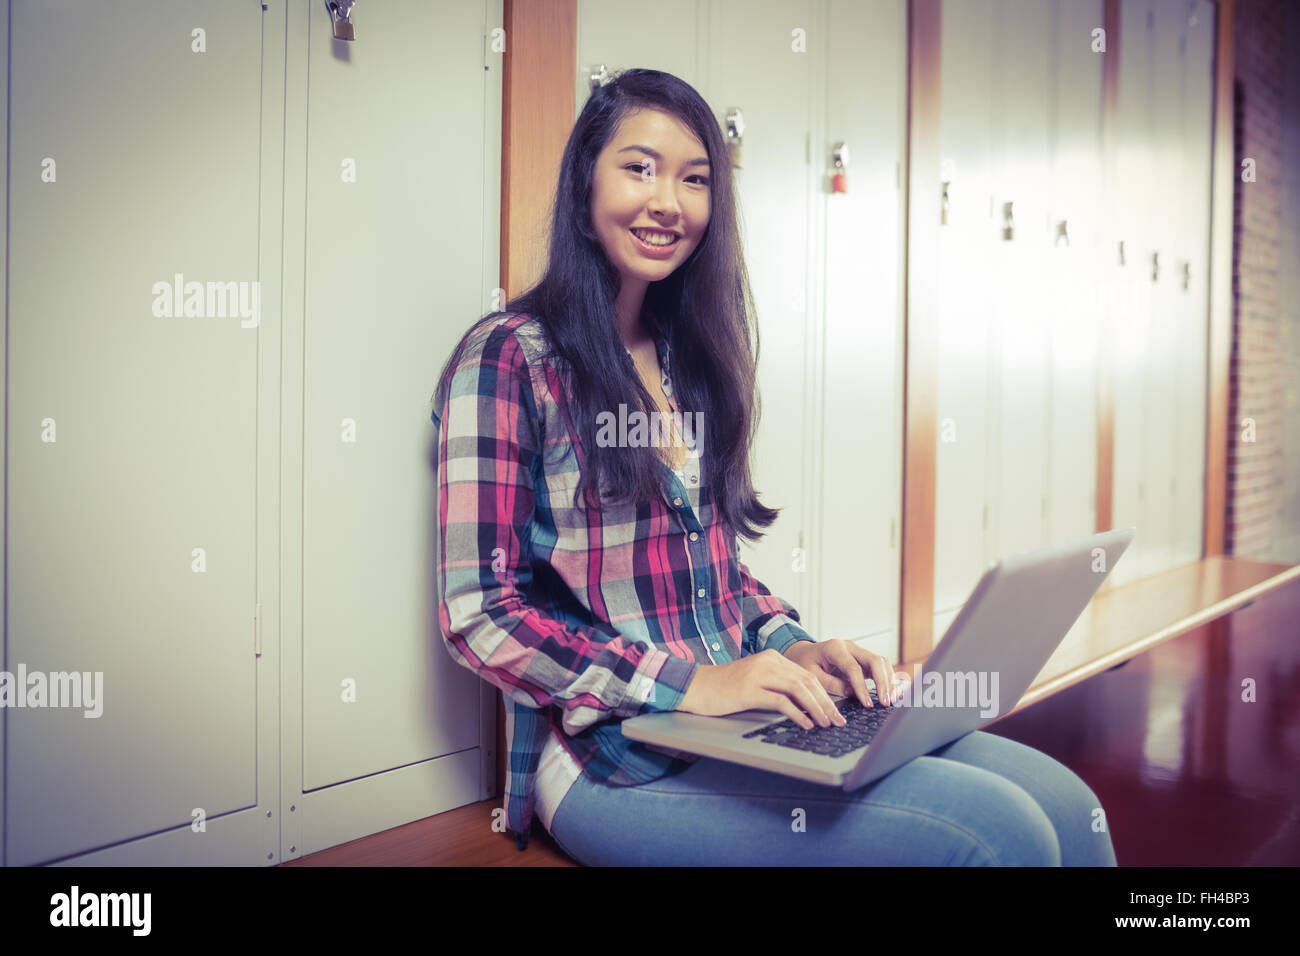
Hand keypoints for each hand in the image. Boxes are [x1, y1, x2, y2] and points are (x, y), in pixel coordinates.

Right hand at [677, 649, 844, 729]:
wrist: (695, 686)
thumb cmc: (724, 689)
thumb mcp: (756, 682)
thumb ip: (778, 687)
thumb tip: (806, 706)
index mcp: (772, 658)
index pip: (807, 675)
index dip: (825, 694)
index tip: (836, 711)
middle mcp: (768, 662)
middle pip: (807, 681)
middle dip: (827, 703)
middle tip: (838, 721)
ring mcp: (759, 674)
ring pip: (799, 689)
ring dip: (817, 709)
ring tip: (827, 724)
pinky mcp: (749, 689)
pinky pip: (781, 701)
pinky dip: (798, 714)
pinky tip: (806, 724)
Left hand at [783, 639, 904, 708]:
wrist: (803, 653)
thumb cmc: (805, 663)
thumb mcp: (811, 675)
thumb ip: (832, 684)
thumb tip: (854, 694)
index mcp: (835, 648)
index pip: (854, 668)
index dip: (862, 687)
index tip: (868, 704)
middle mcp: (850, 646)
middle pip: (874, 660)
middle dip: (883, 682)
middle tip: (886, 702)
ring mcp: (858, 651)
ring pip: (881, 662)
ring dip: (889, 680)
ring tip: (892, 700)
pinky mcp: (863, 658)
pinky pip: (880, 666)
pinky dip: (888, 678)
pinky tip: (892, 693)